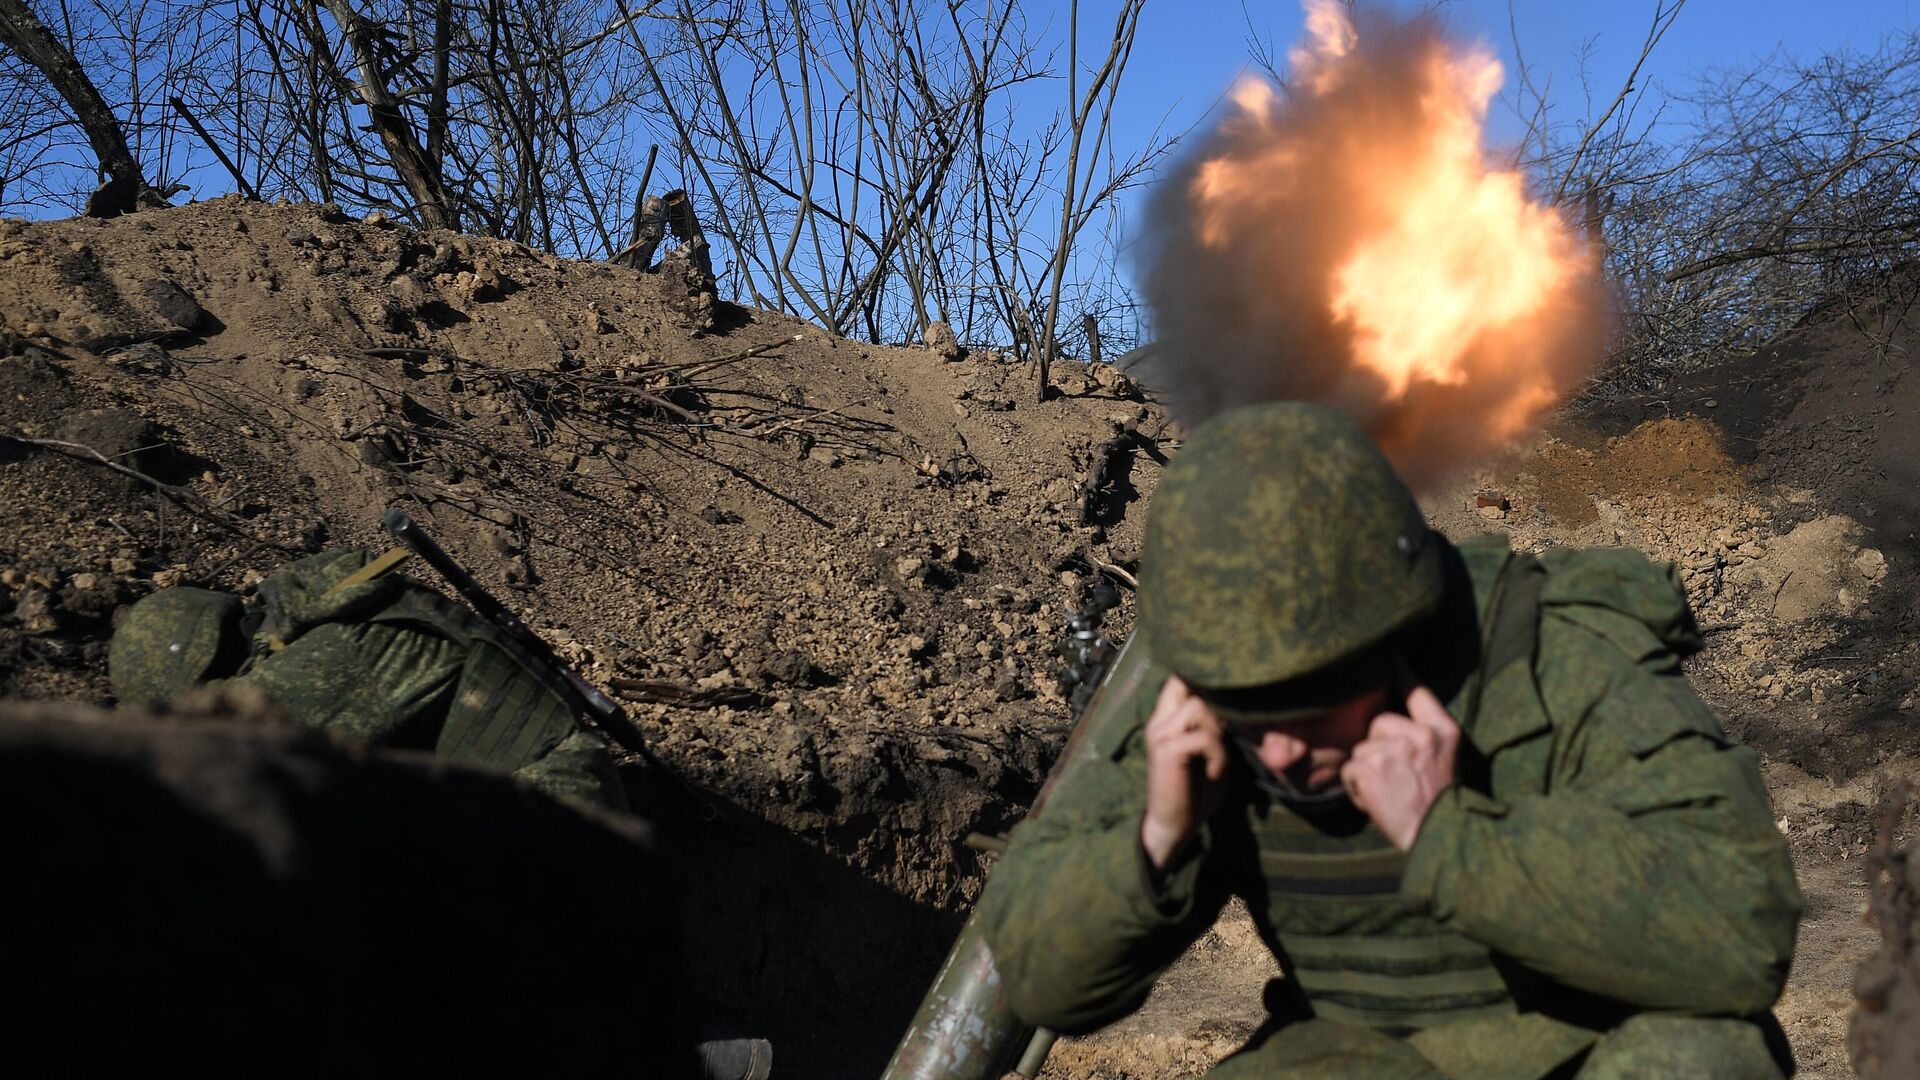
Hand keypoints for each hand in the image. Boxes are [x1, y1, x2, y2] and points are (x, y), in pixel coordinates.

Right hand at [1139, 676, 1229, 870]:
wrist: (1173, 826)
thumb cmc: (1196, 792)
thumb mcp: (1213, 753)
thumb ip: (1219, 729)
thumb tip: (1242, 707)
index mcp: (1167, 718)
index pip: (1180, 679)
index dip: (1206, 682)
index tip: (1229, 703)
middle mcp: (1160, 720)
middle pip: (1186, 682)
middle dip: (1215, 702)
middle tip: (1227, 730)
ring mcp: (1160, 734)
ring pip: (1199, 706)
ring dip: (1219, 731)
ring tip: (1219, 757)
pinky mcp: (1166, 752)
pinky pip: (1203, 737)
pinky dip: (1217, 754)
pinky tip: (1215, 772)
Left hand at [1341, 686, 1459, 850]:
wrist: (1440, 837)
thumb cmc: (1440, 803)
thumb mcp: (1446, 759)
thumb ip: (1426, 735)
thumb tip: (1391, 715)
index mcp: (1443, 730)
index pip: (1418, 691)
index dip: (1401, 672)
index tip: (1390, 655)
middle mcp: (1420, 735)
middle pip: (1378, 723)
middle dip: (1378, 747)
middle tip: (1397, 777)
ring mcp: (1394, 749)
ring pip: (1361, 748)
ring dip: (1367, 772)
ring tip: (1390, 792)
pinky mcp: (1371, 767)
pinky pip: (1350, 770)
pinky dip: (1356, 789)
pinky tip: (1378, 801)